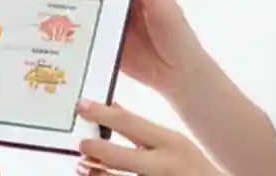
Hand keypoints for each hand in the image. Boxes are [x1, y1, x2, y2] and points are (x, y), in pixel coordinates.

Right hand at [39, 0, 204, 93]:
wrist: (180, 73)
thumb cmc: (177, 36)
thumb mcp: (166, 9)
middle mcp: (114, 2)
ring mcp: (107, 24)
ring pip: (77, 11)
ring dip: (54, 7)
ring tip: (27, 4)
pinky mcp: (102, 45)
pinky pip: (80, 36)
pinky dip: (62, 35)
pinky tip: (43, 36)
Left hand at [73, 101, 222, 175]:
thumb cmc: (193, 168)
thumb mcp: (175, 143)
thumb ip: (144, 130)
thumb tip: (113, 107)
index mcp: (170, 143)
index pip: (130, 123)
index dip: (102, 113)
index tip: (82, 106)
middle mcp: (164, 165)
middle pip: (121, 156)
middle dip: (97, 149)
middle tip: (81, 143)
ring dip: (96, 174)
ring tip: (82, 167)